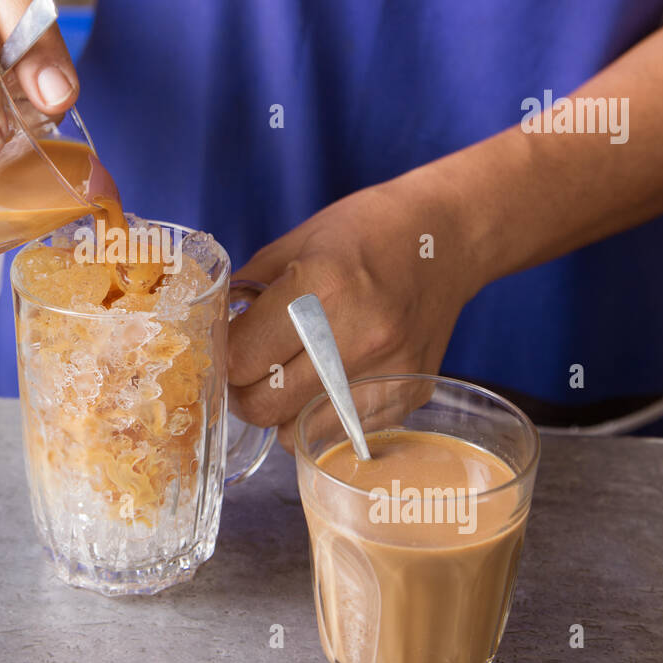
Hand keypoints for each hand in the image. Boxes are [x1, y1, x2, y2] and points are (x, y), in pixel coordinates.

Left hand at [227, 175, 485, 451]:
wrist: (451, 236)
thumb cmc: (368, 230)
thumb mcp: (295, 243)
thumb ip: (247, 289)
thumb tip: (212, 330)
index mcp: (319, 290)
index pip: (241, 360)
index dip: (224, 357)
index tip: (228, 347)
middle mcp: (355, 338)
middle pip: (263, 406)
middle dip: (244, 391)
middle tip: (250, 369)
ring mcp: (386, 374)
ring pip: (297, 432)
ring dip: (281, 410)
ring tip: (289, 376)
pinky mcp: (407, 396)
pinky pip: (340, 432)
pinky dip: (322, 416)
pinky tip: (328, 380)